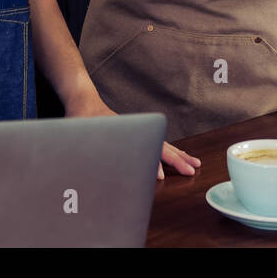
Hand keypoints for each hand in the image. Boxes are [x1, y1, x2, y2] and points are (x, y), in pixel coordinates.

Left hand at [63, 89, 200, 179]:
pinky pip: (159, 143)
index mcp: (125, 131)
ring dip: (180, 155)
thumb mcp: (84, 132)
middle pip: (161, 146)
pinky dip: (170, 151)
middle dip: (178, 159)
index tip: (159, 176)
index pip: (143, 147)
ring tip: (195, 164)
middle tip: (192, 171)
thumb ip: (94, 148)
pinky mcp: (137, 133)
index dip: (151, 163)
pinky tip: (178, 156)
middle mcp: (137, 130)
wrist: (82, 101)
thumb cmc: (82, 118)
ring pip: (164, 144)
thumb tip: (105, 162)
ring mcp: (139, 131)